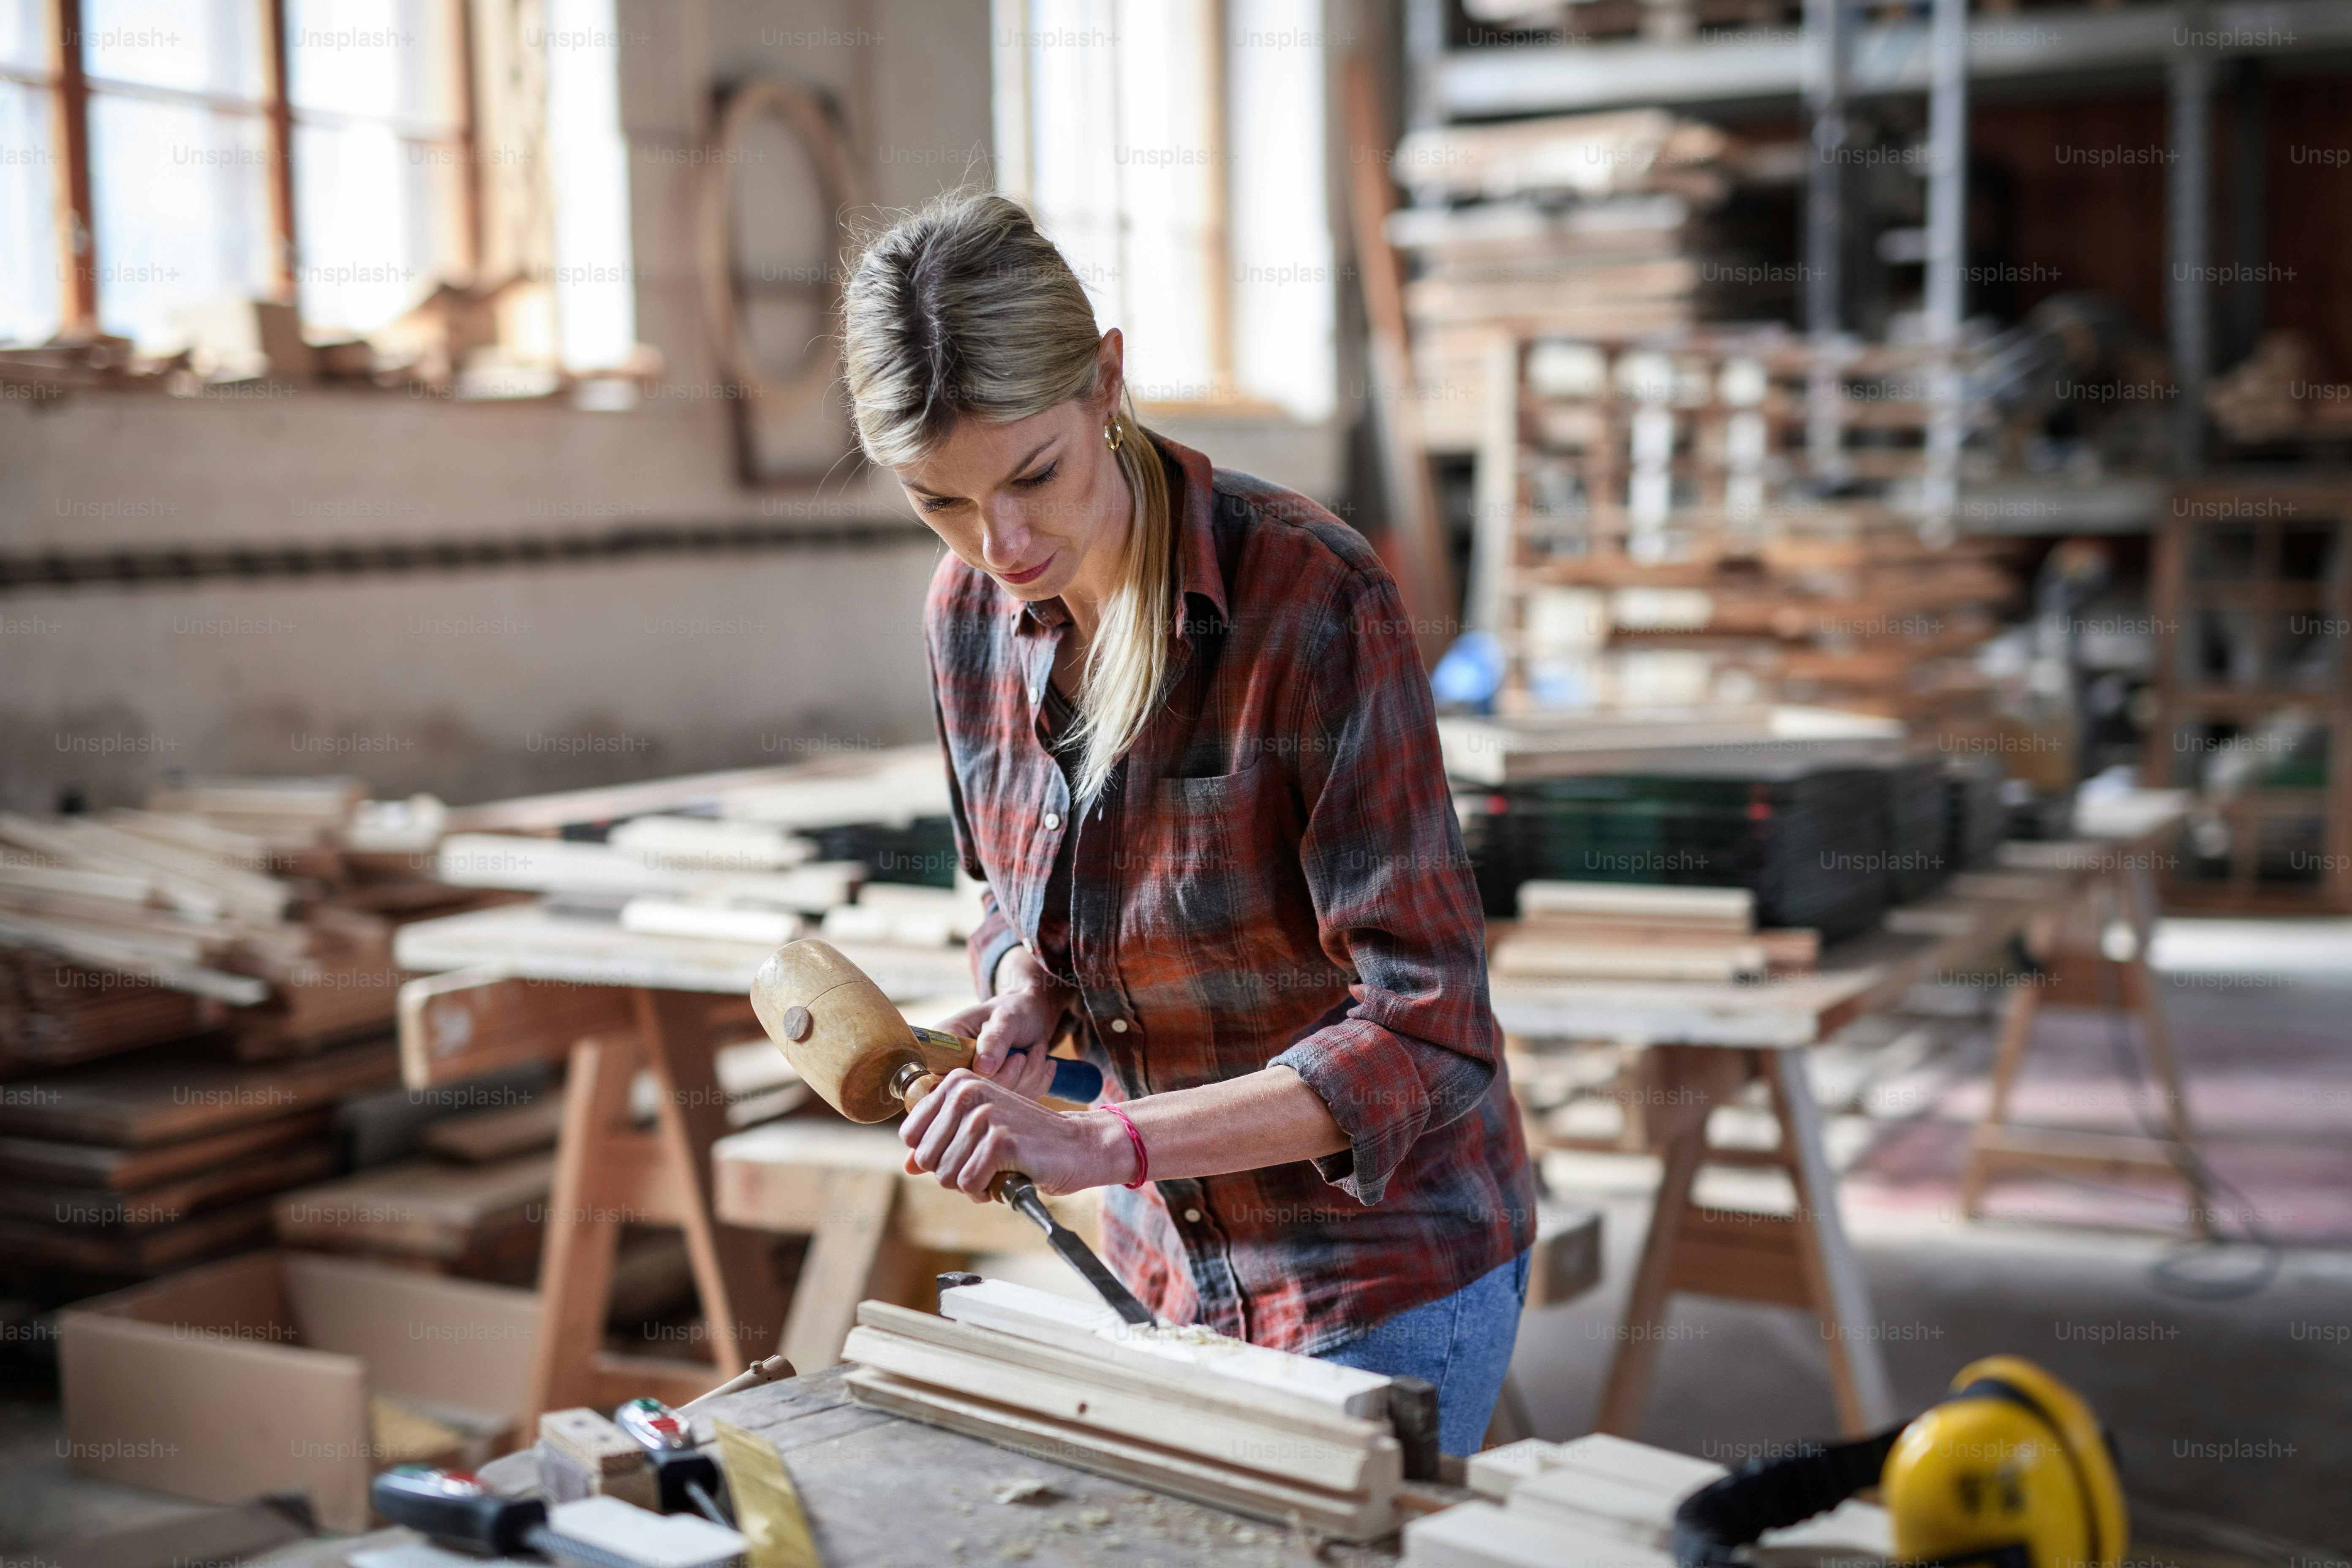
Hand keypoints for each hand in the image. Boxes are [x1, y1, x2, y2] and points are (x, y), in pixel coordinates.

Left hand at [900, 1070, 1132, 1199]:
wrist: (1078, 1145)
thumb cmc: (1027, 1141)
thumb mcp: (980, 1133)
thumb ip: (943, 1145)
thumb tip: (908, 1166)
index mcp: (958, 1083)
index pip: (912, 1135)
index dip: (936, 1156)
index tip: (966, 1151)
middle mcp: (967, 1092)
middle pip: (927, 1158)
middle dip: (954, 1173)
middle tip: (986, 1164)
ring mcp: (984, 1115)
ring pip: (946, 1175)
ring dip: (972, 1185)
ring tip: (999, 1169)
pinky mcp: (1001, 1141)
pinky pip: (969, 1184)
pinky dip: (987, 1191)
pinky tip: (1008, 1176)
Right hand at [933, 983, 1070, 1101]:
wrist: (1032, 1015)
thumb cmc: (1015, 1010)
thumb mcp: (1006, 1018)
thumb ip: (994, 1039)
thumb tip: (983, 1069)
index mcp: (946, 1045)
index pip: (950, 1077)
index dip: (982, 1078)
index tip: (1016, 1059)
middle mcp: (955, 1068)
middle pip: (977, 1093)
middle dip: (1014, 1075)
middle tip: (1030, 1052)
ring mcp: (975, 1082)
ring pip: (999, 1100)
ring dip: (1029, 1076)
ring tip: (1037, 1051)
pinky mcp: (995, 1093)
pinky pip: (1016, 1101)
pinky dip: (1036, 1082)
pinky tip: (1040, 1062)